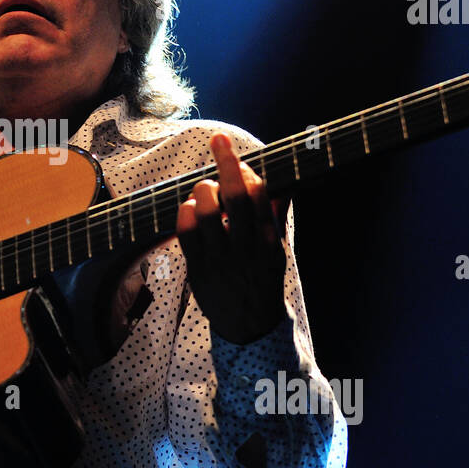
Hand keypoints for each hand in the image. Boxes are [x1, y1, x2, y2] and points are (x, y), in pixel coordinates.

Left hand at [176, 133, 287, 344]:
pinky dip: (185, 213)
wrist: (249, 327)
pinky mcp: (198, 271)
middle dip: (226, 163)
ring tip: (204, 188)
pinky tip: (190, 208)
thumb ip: (275, 217)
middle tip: (218, 139)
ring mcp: (221, 261)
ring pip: (207, 214)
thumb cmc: (262, 279)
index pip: (261, 197)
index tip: (236, 155)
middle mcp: (246, 249)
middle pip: (236, 198)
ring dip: (203, 191)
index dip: (247, 170)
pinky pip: (186, 235)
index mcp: (269, 241)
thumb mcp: (277, 251)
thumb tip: (283, 184)